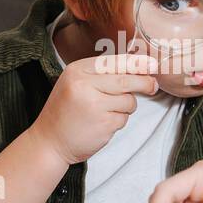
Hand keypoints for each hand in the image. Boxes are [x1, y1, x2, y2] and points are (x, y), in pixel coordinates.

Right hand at [30, 54, 159, 164]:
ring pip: (129, 101)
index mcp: (78, 71)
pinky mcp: (103, 125)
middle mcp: (85, 85)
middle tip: (153, 85)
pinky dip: (117, 121)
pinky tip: (101, 124)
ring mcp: (94, 106)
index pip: (114, 62)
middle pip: (126, 80)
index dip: (137, 63)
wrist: (49, 141)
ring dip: (125, 107)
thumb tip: (138, 68)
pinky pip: (123, 118)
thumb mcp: (76, 84)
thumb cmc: (66, 111)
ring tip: (105, 112)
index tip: (152, 65)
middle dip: (144, 82)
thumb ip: (101, 75)